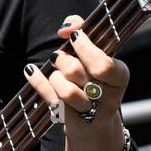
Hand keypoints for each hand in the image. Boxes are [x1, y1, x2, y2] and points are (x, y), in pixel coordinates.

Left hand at [22, 13, 129, 138]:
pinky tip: (31, 70)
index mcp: (119, 77)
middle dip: (64, 61)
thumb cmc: (95, 79)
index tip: (74, 37)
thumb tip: (67, 27)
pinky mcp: (72, 123)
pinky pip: (50, 100)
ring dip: (55, 76)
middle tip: (60, 57)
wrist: (96, 121)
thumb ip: (83, 31)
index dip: (84, 49)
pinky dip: (38, 82)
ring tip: (56, 73)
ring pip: (66, 90)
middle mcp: (108, 97)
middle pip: (77, 73)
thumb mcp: (96, 55)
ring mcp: (91, 113)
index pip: (103, 65)